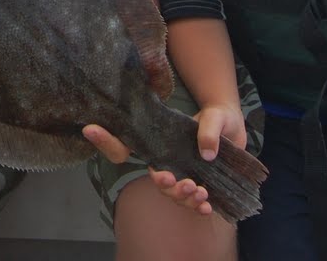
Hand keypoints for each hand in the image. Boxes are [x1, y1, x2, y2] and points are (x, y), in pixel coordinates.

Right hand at [81, 124, 213, 215]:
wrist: (235, 128)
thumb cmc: (218, 118)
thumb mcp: (215, 117)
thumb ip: (208, 131)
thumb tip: (207, 155)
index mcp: (158, 140)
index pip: (123, 146)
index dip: (105, 140)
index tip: (91, 129)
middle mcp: (166, 160)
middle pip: (155, 180)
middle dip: (166, 185)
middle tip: (185, 182)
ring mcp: (182, 175)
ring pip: (172, 194)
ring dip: (183, 198)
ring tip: (200, 192)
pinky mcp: (197, 185)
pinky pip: (191, 202)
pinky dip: (196, 207)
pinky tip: (206, 208)